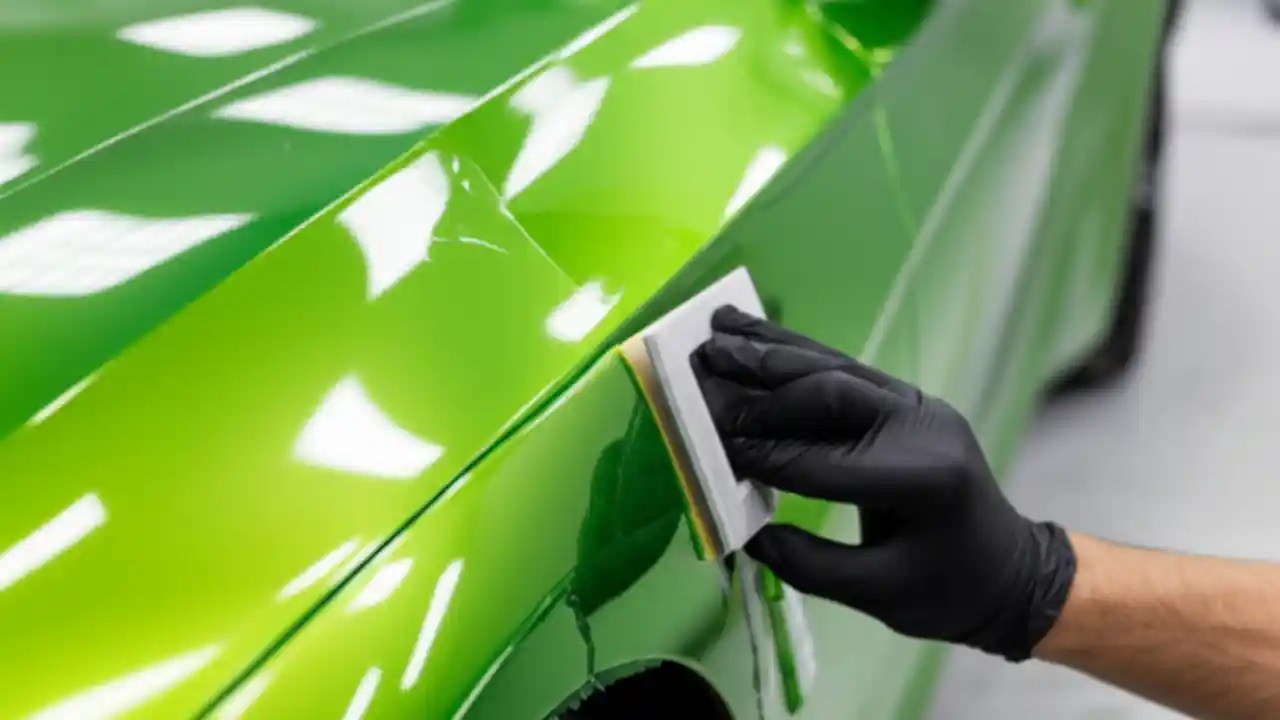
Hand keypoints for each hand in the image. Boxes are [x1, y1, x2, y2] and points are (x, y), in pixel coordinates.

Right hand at [693, 306, 1075, 660]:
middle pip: (829, 392)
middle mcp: (921, 427)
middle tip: (702, 364)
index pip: (823, 461)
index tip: (706, 442)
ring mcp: (917, 407)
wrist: (1012, 572)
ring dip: (773, 349)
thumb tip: (744, 535)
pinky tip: (759, 338)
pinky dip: (798, 354)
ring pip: (834, 368)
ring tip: (719, 328)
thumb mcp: (879, 595)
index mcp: (920, 478)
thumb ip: (809, 564)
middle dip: (761, 382)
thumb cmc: (949, 593)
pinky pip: (845, 372)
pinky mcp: (908, 402)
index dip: (762, 454)